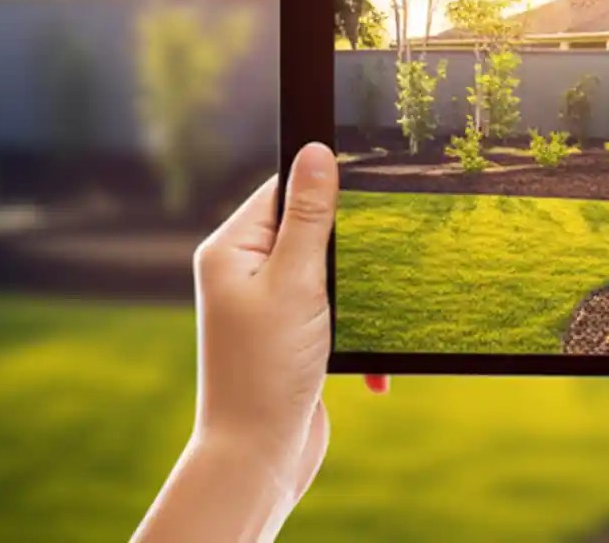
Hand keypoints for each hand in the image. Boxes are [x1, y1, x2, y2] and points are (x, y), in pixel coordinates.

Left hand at [135, 143, 338, 540]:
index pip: (283, 190)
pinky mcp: (291, 340)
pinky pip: (334, 319)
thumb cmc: (267, 369)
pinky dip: (356, 340)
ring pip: (330, 278)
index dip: (325, 189)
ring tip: (368, 324)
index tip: (368, 195)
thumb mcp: (296, 281)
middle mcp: (243, 274)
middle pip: (312, 233)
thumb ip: (311, 217)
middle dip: (350, 255)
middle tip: (378, 267)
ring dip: (359, 303)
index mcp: (231, 249)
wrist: (258, 457)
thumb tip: (316, 152)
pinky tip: (369, 373)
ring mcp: (267, 308)